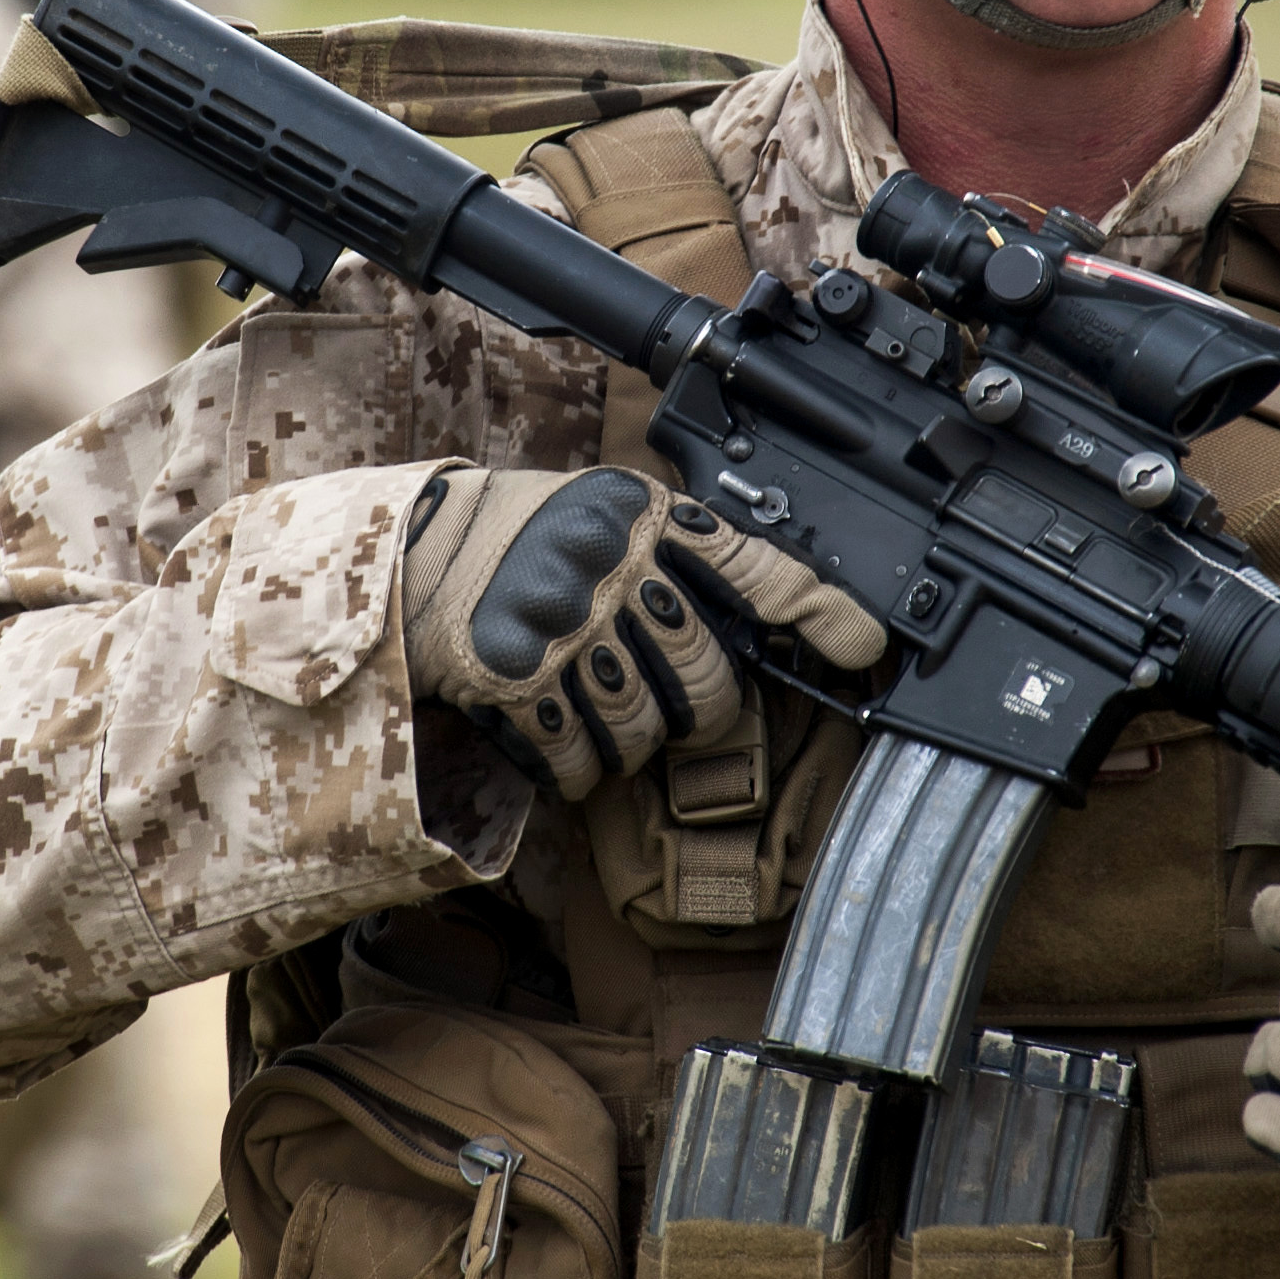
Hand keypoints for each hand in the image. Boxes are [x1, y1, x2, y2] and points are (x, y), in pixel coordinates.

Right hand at [398, 466, 884, 800]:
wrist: (414, 551)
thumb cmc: (523, 534)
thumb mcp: (604, 510)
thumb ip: (674, 549)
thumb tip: (766, 614)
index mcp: (643, 519)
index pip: (755, 567)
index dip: (819, 610)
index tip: (864, 644)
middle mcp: (610, 570)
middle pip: (707, 676)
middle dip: (702, 710)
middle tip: (679, 706)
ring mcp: (561, 628)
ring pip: (645, 731)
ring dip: (631, 744)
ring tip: (604, 717)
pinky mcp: (513, 681)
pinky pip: (577, 759)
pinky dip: (577, 768)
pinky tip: (562, 743)